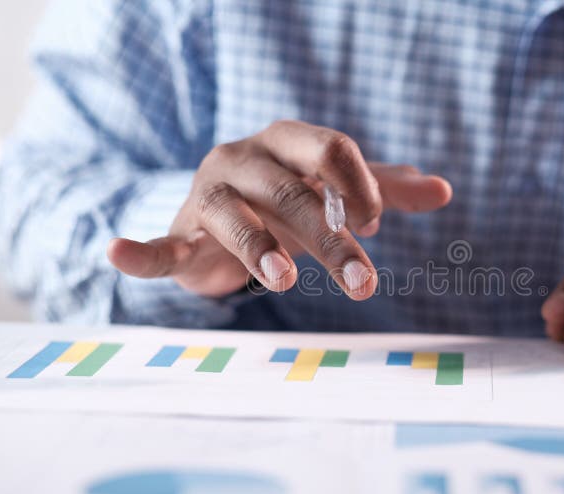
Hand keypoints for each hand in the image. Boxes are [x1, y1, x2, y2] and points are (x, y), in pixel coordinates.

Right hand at [107, 120, 451, 298]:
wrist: (222, 218)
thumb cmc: (288, 201)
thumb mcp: (335, 191)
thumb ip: (384, 189)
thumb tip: (445, 190)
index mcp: (287, 141)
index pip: (331, 148)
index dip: (358, 186)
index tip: (376, 228)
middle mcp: (245, 158)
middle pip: (292, 189)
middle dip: (330, 236)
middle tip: (364, 283)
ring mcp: (208, 194)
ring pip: (234, 216)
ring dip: (258, 248)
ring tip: (284, 283)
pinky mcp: (180, 232)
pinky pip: (159, 241)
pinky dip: (141, 251)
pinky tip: (119, 253)